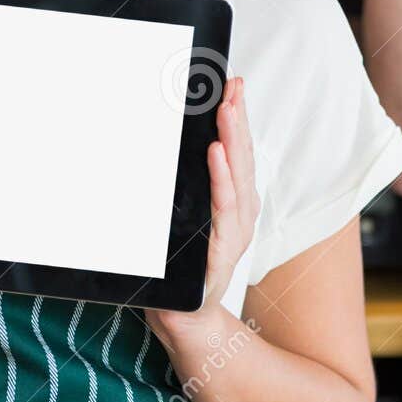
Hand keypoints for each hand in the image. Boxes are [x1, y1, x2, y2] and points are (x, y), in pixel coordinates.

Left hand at [146, 76, 258, 338]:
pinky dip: (223, 181)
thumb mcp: (181, 217)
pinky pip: (224, 210)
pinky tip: (217, 156)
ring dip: (232, 140)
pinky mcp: (223, 252)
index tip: (232, 84)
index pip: (237, 151)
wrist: (181, 316)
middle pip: (242, 158)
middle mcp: (241, 214)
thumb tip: (159, 140)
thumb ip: (182, 186)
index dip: (237, 117)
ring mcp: (235, 233)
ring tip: (228, 110)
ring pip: (238, 178)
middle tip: (232, 86)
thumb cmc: (179, 265)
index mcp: (234, 203)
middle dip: (237, 119)